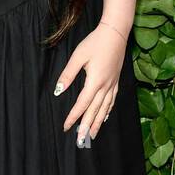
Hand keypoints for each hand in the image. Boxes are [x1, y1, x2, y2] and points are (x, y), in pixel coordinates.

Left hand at [54, 23, 125, 144]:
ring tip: (92, 136)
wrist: (116, 33)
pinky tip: (104, 117)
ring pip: (104, 109)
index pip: (82, 104)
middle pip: (95, 111)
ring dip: (97, 123)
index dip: (74, 117)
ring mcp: (112, 84)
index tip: (66, 127)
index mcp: (95, 81)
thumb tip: (58, 90)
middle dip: (86, 127)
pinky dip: (107, 111)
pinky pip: (111, 101)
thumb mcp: (78, 56)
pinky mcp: (116, 81)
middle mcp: (105, 86)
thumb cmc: (95, 42)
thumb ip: (68, 74)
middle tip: (81, 142)